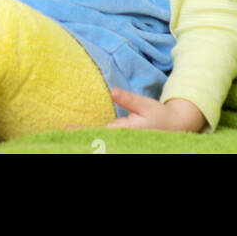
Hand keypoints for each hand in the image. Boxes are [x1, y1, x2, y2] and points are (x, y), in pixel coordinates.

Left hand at [63, 90, 205, 132]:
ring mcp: (123, 143)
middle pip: (97, 141)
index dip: (82, 131)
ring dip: (86, 139)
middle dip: (79, 138)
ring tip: (67, 135)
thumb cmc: (159, 116)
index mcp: (125, 131)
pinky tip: (84, 138)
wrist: (175, 129)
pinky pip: (107, 142)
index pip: (98, 133)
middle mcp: (122, 140)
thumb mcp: (144, 104)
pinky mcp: (124, 142)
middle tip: (61, 132)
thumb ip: (128, 99)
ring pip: (101, 143)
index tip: (66, 128)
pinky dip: (95, 139)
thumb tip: (113, 91)